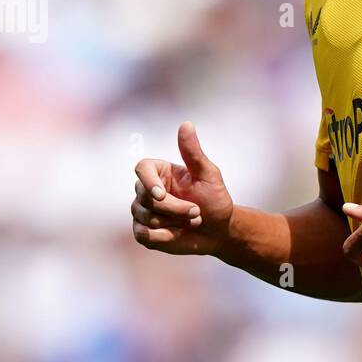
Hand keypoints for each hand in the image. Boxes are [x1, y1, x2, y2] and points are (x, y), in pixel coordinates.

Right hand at [132, 121, 233, 255]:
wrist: (219, 230)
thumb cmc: (215, 199)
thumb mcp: (209, 175)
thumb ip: (193, 152)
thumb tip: (186, 123)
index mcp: (160, 172)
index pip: (141, 168)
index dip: (148, 181)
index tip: (161, 194)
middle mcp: (147, 189)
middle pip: (145, 198)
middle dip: (174, 209)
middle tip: (197, 212)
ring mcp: (143, 211)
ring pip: (145, 217)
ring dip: (173, 223)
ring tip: (191, 221)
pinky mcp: (144, 232)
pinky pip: (143, 235)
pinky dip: (164, 237)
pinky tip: (178, 234)